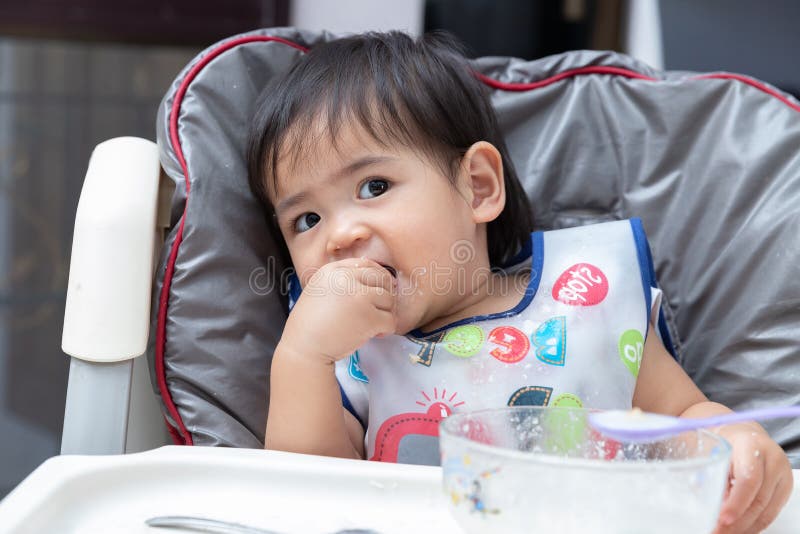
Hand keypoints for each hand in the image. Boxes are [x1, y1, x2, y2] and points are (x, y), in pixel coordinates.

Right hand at [280, 258, 396, 363]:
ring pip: (389, 299)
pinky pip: (391, 320)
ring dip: (386, 313)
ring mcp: (359, 297)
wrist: (304, 348)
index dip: (379, 276)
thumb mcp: (320, 290)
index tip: (382, 288)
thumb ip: (342, 281)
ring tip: (374, 325)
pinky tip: (375, 335)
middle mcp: (347, 279)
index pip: (367, 264)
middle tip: (381, 310)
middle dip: (386, 295)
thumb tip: (375, 280)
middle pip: (382, 279)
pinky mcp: (369, 317)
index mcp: (333, 271)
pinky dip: (387, 329)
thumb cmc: (310, 324)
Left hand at [714, 423, 792, 533]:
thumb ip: (709, 475)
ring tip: (724, 533)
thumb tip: (705, 506)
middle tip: (716, 531)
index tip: (721, 520)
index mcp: (751, 445)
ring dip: (744, 527)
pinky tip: (738, 529)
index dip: (735, 503)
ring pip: (766, 510)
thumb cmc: (722, 441)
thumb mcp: (710, 451)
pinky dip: (753, 524)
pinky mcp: (785, 487)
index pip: (748, 480)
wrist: (742, 434)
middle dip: (736, 522)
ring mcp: (782, 474)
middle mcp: (772, 459)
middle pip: (758, 499)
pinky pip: (771, 512)